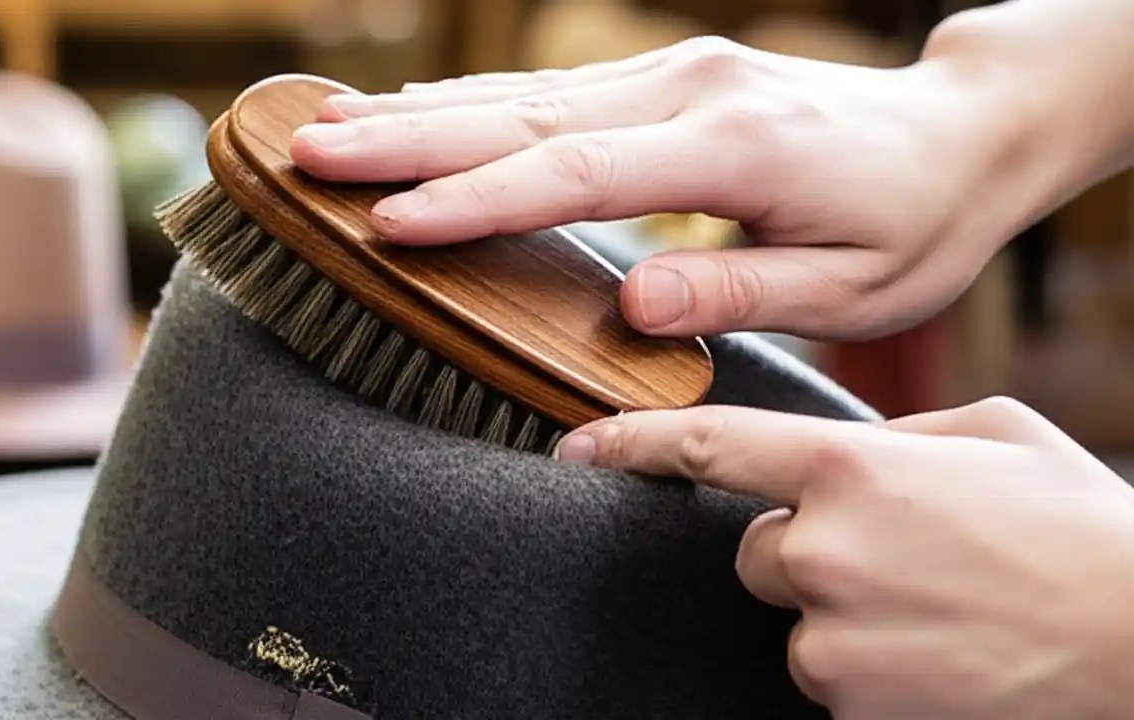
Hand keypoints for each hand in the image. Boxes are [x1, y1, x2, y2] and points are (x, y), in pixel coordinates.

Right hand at [289, 37, 1039, 339]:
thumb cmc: (915, 222)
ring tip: (329, 129)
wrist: (959, 132)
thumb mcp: (855, 287)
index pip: (578, 174)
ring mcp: (676, 73)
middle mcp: (692, 92)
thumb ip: (742, 290)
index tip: (390, 225)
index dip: (478, 201)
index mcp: (735, 150)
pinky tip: (417, 117)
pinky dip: (474, 106)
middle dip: (407, 140)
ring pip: (524, 93)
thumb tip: (636, 305)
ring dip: (423, 114)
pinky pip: (552, 92)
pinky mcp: (669, 77)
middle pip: (524, 116)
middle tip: (307, 155)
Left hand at [553, 397, 1133, 719]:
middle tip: (896, 558)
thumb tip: (844, 449)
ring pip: (795, 619)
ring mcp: (833, 635)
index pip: (709, 446)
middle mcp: (825, 549)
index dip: (633, 442)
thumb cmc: (1077, 527)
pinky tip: (933, 648)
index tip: (579, 446)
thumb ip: (890, 434)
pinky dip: (867, 663)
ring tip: (933, 607)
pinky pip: (827, 675)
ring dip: (842, 612)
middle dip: (804, 551)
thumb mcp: (989, 435)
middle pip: (756, 552)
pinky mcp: (850, 703)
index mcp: (853, 466)